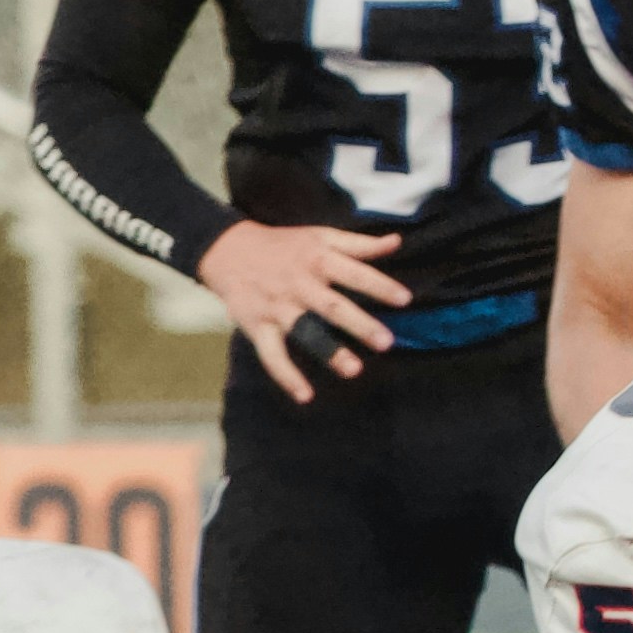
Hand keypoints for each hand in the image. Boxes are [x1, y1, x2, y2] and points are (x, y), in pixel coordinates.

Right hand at [198, 219, 408, 402]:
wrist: (228, 249)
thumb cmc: (285, 246)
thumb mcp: (321, 236)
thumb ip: (360, 244)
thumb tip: (397, 242)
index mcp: (318, 260)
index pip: (354, 273)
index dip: (380, 286)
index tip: (405, 300)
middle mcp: (299, 284)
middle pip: (332, 306)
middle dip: (359, 324)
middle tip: (386, 343)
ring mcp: (277, 307)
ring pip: (304, 331)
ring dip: (328, 351)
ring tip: (354, 370)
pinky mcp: (257, 326)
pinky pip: (271, 355)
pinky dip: (286, 376)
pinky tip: (305, 396)